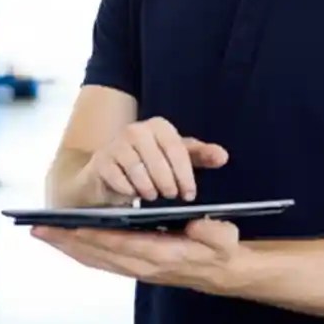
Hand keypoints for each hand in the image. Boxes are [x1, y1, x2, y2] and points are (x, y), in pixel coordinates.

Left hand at [32, 218, 246, 294]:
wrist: (222, 272)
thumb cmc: (221, 250)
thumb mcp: (225, 238)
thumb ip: (211, 231)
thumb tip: (196, 224)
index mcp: (162, 255)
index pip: (122, 245)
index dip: (96, 237)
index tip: (73, 227)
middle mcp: (143, 266)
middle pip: (98, 254)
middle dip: (67, 242)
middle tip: (39, 228)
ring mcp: (136, 269)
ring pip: (94, 260)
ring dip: (67, 247)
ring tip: (42, 232)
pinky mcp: (133, 267)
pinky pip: (100, 262)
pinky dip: (79, 252)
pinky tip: (64, 241)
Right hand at [82, 117, 227, 204]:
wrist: (107, 172)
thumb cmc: (148, 164)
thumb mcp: (175, 158)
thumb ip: (200, 155)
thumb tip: (223, 156)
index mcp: (158, 126)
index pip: (177, 149)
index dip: (185, 174)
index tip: (190, 194)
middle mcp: (135, 130)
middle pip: (158, 161)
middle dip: (167, 183)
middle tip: (171, 196)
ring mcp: (115, 145)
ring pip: (138, 171)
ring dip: (148, 188)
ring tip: (153, 196)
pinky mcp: (101, 162)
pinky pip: (118, 179)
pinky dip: (128, 191)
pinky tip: (133, 196)